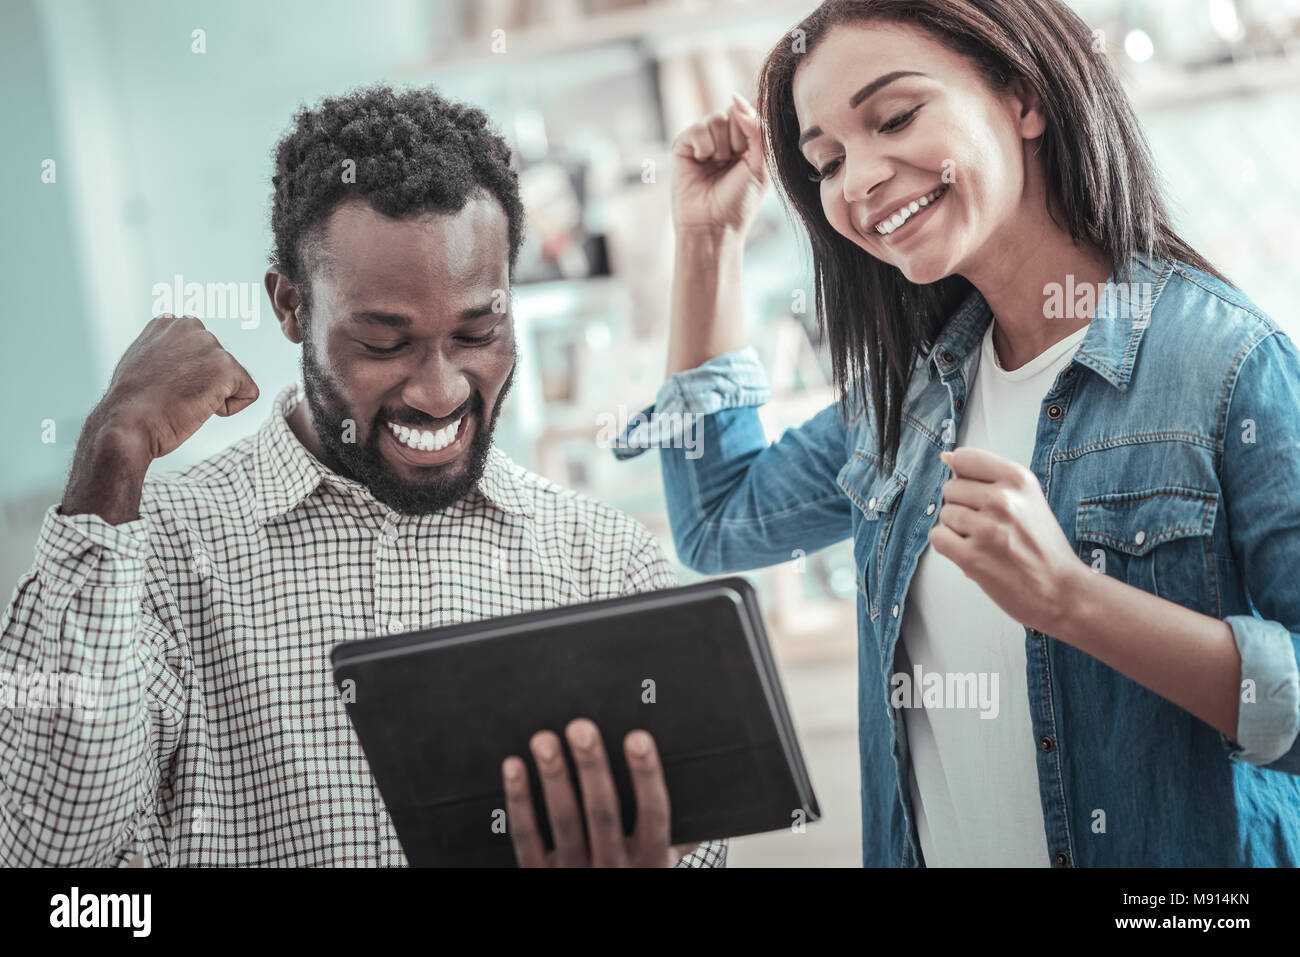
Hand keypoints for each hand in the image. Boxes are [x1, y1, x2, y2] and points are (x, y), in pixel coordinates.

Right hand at [96, 313, 259, 461]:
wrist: (126, 424)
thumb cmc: (131, 406)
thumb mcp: (142, 364)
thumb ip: (165, 351)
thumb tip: (178, 356)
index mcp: (169, 323)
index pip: (201, 352)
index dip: (187, 378)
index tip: (163, 386)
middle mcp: (189, 325)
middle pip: (219, 366)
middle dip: (202, 385)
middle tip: (171, 396)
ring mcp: (208, 343)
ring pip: (232, 380)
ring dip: (212, 397)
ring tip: (181, 400)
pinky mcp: (225, 365)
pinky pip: (249, 393)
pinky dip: (229, 409)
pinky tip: (199, 407)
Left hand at [501, 718, 696, 866]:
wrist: (597, 928)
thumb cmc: (637, 874)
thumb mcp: (666, 862)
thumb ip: (682, 832)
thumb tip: (705, 779)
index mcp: (652, 863)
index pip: (653, 815)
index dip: (646, 776)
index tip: (638, 737)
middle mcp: (615, 870)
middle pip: (603, 814)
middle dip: (592, 769)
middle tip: (582, 728)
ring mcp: (574, 875)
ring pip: (564, 822)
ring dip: (554, 778)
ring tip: (545, 739)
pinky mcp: (538, 876)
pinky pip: (527, 837)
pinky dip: (520, 801)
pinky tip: (515, 766)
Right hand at [671, 92, 769, 233]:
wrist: (713, 226)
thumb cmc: (740, 201)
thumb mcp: (760, 165)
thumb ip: (757, 129)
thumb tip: (737, 98)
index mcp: (748, 141)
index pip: (751, 112)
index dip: (752, 128)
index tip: (750, 154)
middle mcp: (726, 138)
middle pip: (734, 112)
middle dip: (738, 141)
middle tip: (732, 165)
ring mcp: (704, 140)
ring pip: (716, 119)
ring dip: (721, 147)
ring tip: (717, 167)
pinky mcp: (684, 145)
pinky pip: (698, 129)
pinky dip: (704, 147)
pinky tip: (702, 162)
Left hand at [928, 447, 1083, 634]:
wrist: (1060, 591)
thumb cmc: (1042, 547)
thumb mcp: (1028, 500)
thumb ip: (988, 477)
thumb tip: (946, 457)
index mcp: (1019, 480)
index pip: (965, 458)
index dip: (964, 476)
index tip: (976, 492)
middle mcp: (1003, 500)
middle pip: (951, 488)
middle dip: (962, 506)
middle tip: (989, 525)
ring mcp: (987, 529)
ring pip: (944, 514)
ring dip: (957, 529)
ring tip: (985, 542)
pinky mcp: (972, 557)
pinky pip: (938, 538)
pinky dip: (949, 547)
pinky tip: (973, 553)